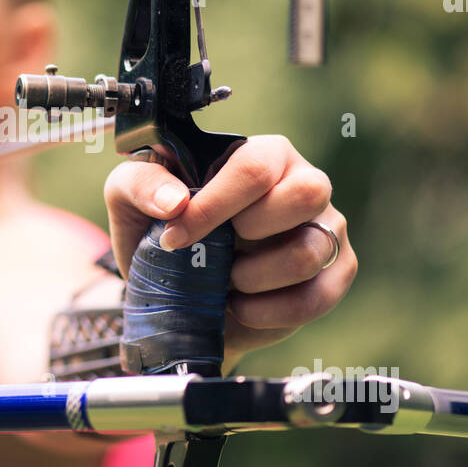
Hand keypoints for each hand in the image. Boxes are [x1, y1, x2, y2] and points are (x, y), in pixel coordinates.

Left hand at [103, 134, 355, 370]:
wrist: (176, 292)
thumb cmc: (162, 231)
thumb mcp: (131, 198)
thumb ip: (141, 183)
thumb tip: (172, 201)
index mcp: (260, 153)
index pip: (253, 168)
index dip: (214, 207)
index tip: (175, 237)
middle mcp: (303, 182)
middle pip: (307, 193)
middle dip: (251, 232)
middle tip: (217, 252)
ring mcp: (326, 228)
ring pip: (309, 252)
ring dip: (253, 278)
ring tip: (226, 280)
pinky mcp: (336, 273)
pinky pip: (317, 297)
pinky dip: (270, 312)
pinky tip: (242, 307)